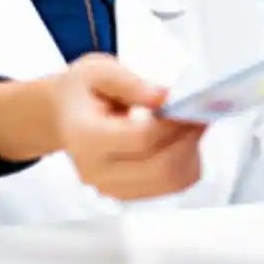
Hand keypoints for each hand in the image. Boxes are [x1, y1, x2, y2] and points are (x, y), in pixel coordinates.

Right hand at [49, 54, 206, 200]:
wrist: (63, 115)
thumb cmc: (82, 91)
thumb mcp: (98, 70)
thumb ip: (130, 83)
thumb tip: (164, 97)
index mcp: (86, 137)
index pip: (141, 138)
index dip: (173, 123)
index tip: (190, 104)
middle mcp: (95, 170)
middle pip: (160, 168)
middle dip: (189, 141)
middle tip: (201, 115)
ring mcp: (109, 187)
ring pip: (170, 182)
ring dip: (191, 153)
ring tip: (192, 125)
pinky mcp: (125, 193)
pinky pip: (168, 187)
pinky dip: (184, 164)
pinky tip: (182, 140)